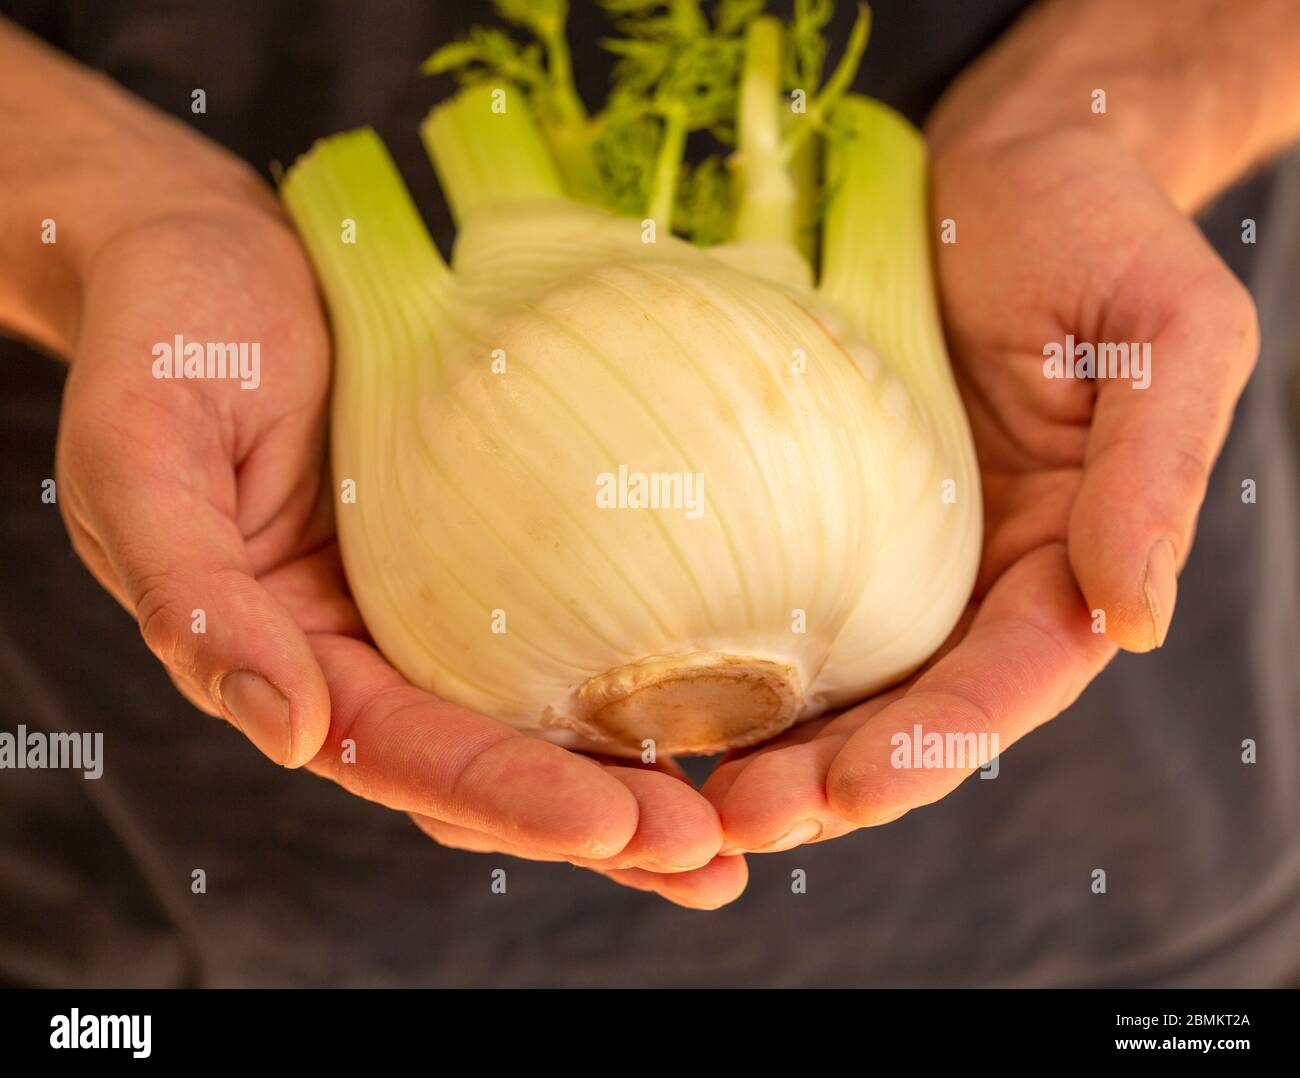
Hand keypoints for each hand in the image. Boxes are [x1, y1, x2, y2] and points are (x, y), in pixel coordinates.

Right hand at [54, 178, 740, 909]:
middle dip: (596, 824)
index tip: (610, 825)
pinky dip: (648, 664)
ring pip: (548, 715)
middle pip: (492, 766)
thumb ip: (196, 597)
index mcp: (293, 655)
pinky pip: (579, 613)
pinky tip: (734, 691)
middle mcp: (377, 648)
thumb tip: (290, 733)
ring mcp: (446, 600)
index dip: (503, 800)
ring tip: (744, 821)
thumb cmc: (169, 339)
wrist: (218, 251)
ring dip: (641, 776)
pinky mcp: (504, 536)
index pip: (402, 756)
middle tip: (708, 853)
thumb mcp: (144, 456)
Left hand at [703, 126, 1257, 851]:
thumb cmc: (1098, 230)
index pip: (1008, 683)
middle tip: (734, 820)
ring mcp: (889, 546)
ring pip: (828, 674)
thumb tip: (1140, 620)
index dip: (934, 746)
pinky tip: (654, 682)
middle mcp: (974, 575)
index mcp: (1068, 558)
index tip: (852, 790)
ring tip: (679, 787)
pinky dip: (721, 648)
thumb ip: (1156, 475)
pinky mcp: (817, 501)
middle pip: (903, 708)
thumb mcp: (1168, 336)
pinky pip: (769, 588)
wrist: (1003, 165)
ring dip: (761, 741)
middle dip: (827, 778)